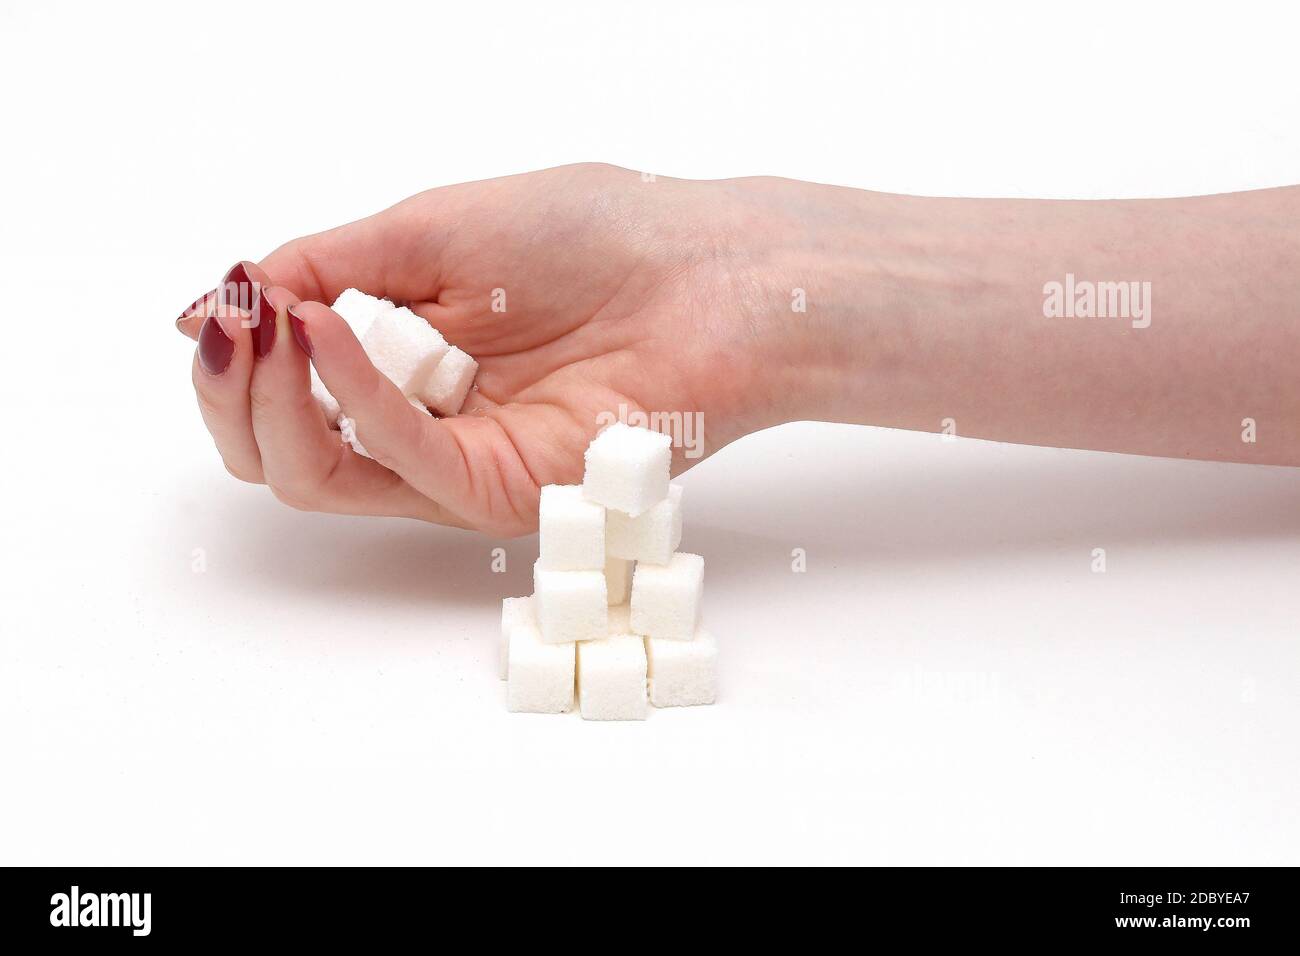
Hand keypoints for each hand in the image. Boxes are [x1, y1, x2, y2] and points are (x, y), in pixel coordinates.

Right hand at [177, 164, 806, 535]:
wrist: (708, 272)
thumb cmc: (594, 235)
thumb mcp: (428, 231)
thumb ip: (322, 270)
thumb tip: (206, 305)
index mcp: (399, 361)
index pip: (278, 392)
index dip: (234, 352)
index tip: (227, 296)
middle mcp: (420, 423)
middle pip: (281, 451)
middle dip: (232, 390)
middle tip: (233, 321)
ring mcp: (459, 465)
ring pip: (320, 477)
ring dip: (271, 400)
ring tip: (266, 324)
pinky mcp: (502, 489)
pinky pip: (401, 460)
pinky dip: (352, 395)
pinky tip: (328, 334)